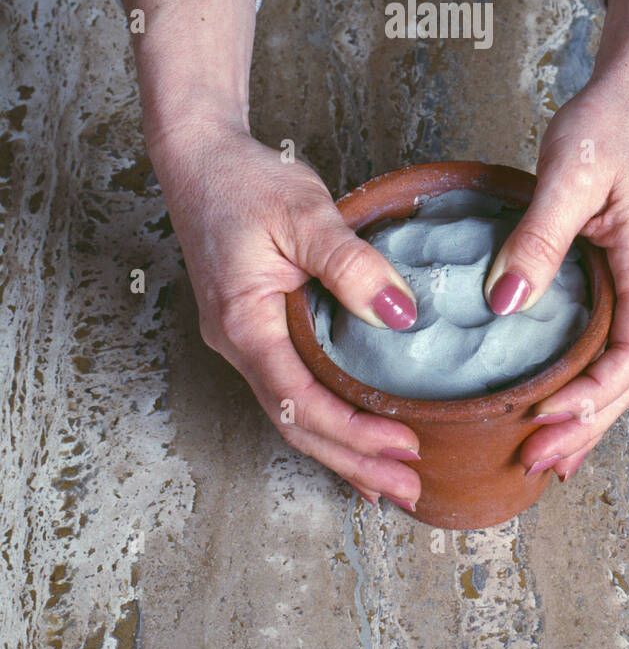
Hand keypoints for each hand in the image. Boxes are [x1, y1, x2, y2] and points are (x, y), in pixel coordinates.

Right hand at [122, 0, 421, 510]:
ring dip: (341, 448)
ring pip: (292, 411)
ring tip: (389, 479)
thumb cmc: (245, 181)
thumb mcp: (305, 214)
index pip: (299, 399)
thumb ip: (351, 264)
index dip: (351, 431)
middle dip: (351, 461)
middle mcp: (237, 342)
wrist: (201, 158)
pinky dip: (327, 417)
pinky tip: (356, 432)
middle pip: (295, 422)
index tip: (401, 447)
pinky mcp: (257, 328)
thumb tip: (399, 313)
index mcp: (243, 321)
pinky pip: (292, 387)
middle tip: (407, 490)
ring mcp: (244, 339)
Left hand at [484, 0, 628, 480]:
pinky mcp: (608, 271)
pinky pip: (598, 339)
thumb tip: (504, 304)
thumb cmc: (611, 123)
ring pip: (612, 367)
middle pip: (623, 380)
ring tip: (538, 453)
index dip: (588, 400)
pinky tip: (545, 396)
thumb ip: (540, 238)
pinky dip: (576, 377)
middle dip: (582, 425)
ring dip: (580, 412)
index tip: (540, 418)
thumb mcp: (571, 173)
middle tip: (531, 462)